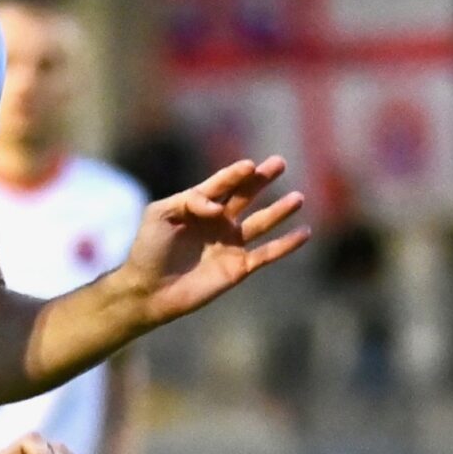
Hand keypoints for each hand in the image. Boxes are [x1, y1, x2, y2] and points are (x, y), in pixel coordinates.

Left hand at [116, 157, 307, 332]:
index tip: (249, 166)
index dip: (235, 174)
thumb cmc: (148, 250)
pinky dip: (287, 244)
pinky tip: (305, 233)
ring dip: (280, 210)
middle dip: (262, 179)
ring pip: (261, 222)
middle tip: (280, 163)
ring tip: (298, 197)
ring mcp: (229, 244)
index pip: (222, 184)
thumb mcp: (159, 214)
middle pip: (245, 195)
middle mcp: (218, 222)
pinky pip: (267, 254)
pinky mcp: (238, 268)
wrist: (147, 290)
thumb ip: (188, 200)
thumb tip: (218, 208)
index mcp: (198, 206)